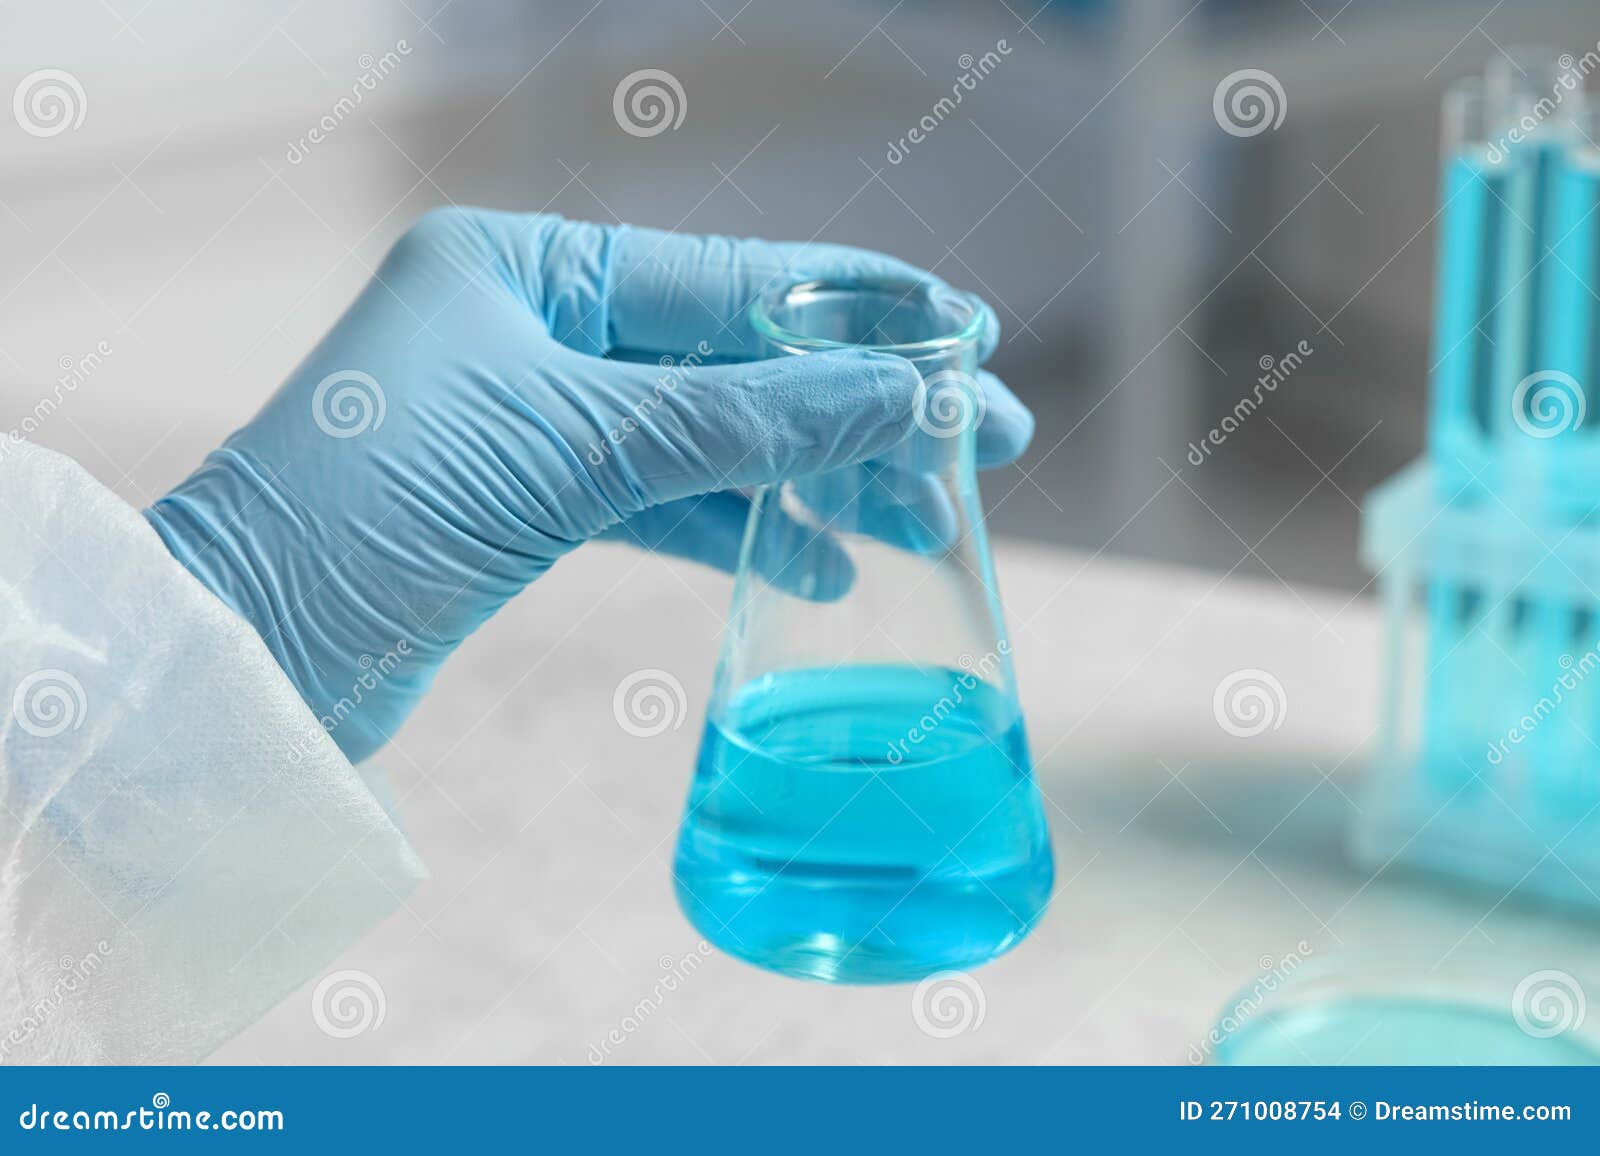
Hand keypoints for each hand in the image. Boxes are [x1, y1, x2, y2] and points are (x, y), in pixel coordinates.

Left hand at [145, 210, 1033, 760]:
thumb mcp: (581, 448)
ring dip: (817, 478)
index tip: (964, 339)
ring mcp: (531, 416)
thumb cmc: (373, 516)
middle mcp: (530, 326)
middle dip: (859, 405)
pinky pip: (666, 500)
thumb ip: (752, 420)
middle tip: (981, 444)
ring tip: (922, 521)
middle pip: (735, 357)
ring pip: (712, 436)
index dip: (859, 311)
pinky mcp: (529, 504)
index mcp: (524, 265)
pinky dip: (743, 530)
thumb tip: (906, 391)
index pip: (731, 278)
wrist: (250, 659)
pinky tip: (821, 567)